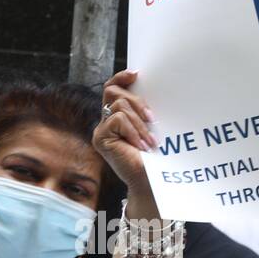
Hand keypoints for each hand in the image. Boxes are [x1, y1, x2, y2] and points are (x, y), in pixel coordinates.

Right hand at [94, 69, 157, 195]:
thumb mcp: (154, 129)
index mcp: (119, 118)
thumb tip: (153, 89)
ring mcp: (102, 130)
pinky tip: (141, 145)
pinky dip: (133, 130)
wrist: (153, 183)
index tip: (136, 74)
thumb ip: (146, 112)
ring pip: (119, 106)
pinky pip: (117, 119)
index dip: (121, 78)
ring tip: (151, 141)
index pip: (112, 89)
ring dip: (140, 123)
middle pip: (113, 92)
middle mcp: (107, 122)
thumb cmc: (158, 159)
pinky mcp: (100, 138)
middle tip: (153, 119)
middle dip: (137, 101)